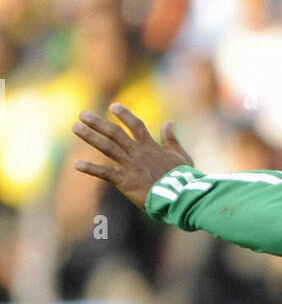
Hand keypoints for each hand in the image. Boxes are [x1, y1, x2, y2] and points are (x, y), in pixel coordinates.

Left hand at [72, 103, 193, 208]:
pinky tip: (77, 164)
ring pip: (106, 147)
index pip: (135, 125)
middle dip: (98, 123)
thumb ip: (172, 140)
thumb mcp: (181, 157)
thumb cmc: (183, 180)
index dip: (124, 115)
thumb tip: (168, 123)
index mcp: (150, 147)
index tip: (113, 106)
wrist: (179, 196)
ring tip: (75, 127)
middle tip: (82, 115)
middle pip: (114, 133)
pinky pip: (104, 173)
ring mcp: (129, 166)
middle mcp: (137, 153)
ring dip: (90, 137)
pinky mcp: (124, 181)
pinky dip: (90, 168)